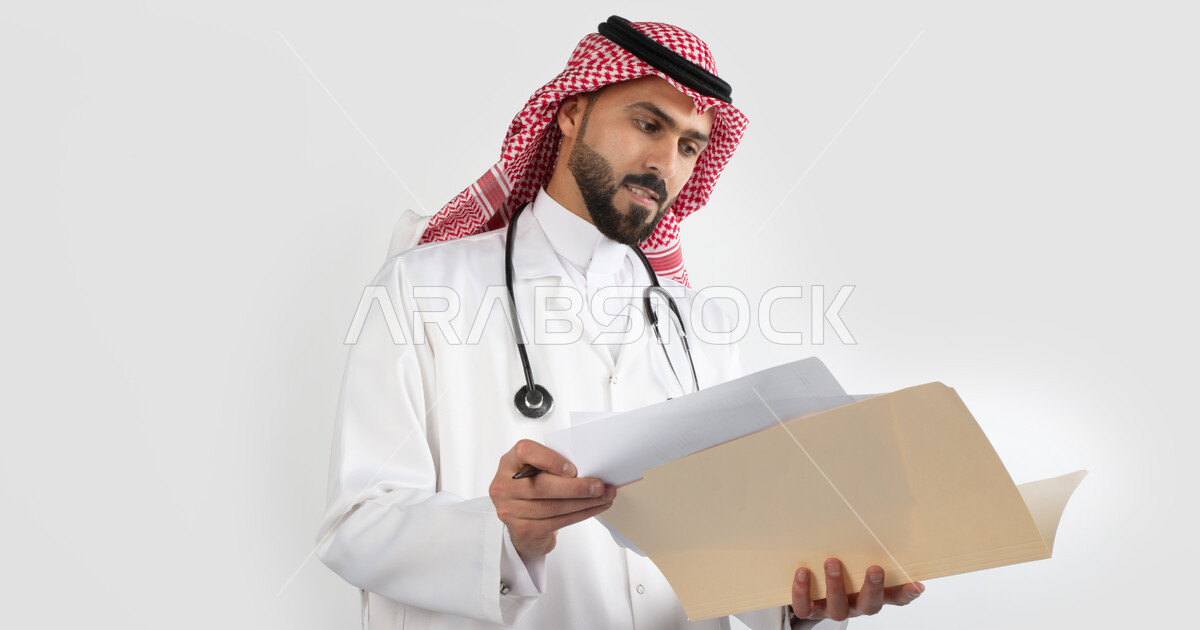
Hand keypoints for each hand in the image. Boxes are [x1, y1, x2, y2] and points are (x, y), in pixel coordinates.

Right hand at [489, 439, 616, 558]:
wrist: (523, 522)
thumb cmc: (533, 488)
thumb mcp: (536, 470)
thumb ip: (552, 465)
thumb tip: (588, 468)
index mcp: (509, 463)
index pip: (525, 452)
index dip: (550, 459)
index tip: (573, 468)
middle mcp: (504, 486)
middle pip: (542, 486)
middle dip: (577, 487)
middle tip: (599, 486)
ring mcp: (511, 510)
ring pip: (553, 507)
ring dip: (584, 502)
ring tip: (603, 497)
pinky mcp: (523, 530)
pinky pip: (557, 522)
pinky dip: (580, 515)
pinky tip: (593, 508)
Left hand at [790, 558, 923, 622]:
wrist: (809, 586)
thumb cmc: (841, 568)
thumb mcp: (857, 560)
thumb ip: (870, 551)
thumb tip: (886, 528)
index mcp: (871, 595)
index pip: (896, 598)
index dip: (907, 594)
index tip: (917, 585)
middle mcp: (855, 605)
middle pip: (869, 606)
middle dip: (873, 588)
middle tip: (876, 568)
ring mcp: (832, 610)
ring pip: (838, 609)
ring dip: (836, 586)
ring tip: (832, 562)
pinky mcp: (810, 610)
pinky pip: (805, 608)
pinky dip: (802, 591)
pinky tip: (802, 571)